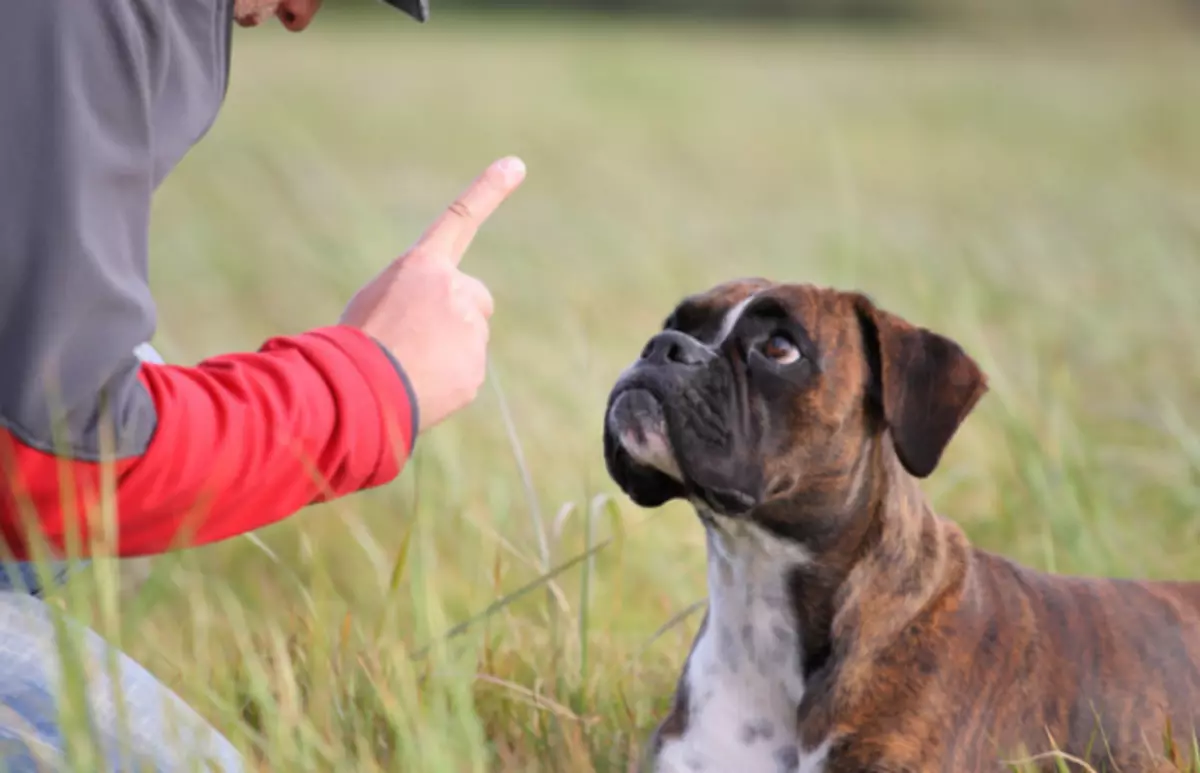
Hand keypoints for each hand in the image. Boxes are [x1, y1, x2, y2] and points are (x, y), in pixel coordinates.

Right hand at [340, 156, 525, 431]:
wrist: (356, 388)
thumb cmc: (355, 343)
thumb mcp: (376, 302)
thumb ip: (417, 299)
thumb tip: (439, 329)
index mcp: (421, 267)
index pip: (459, 219)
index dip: (488, 190)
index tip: (516, 164)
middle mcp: (453, 290)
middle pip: (475, 299)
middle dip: (460, 315)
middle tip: (421, 337)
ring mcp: (469, 330)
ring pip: (469, 340)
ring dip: (446, 351)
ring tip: (409, 365)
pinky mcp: (475, 368)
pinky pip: (465, 372)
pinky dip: (447, 380)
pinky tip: (418, 385)